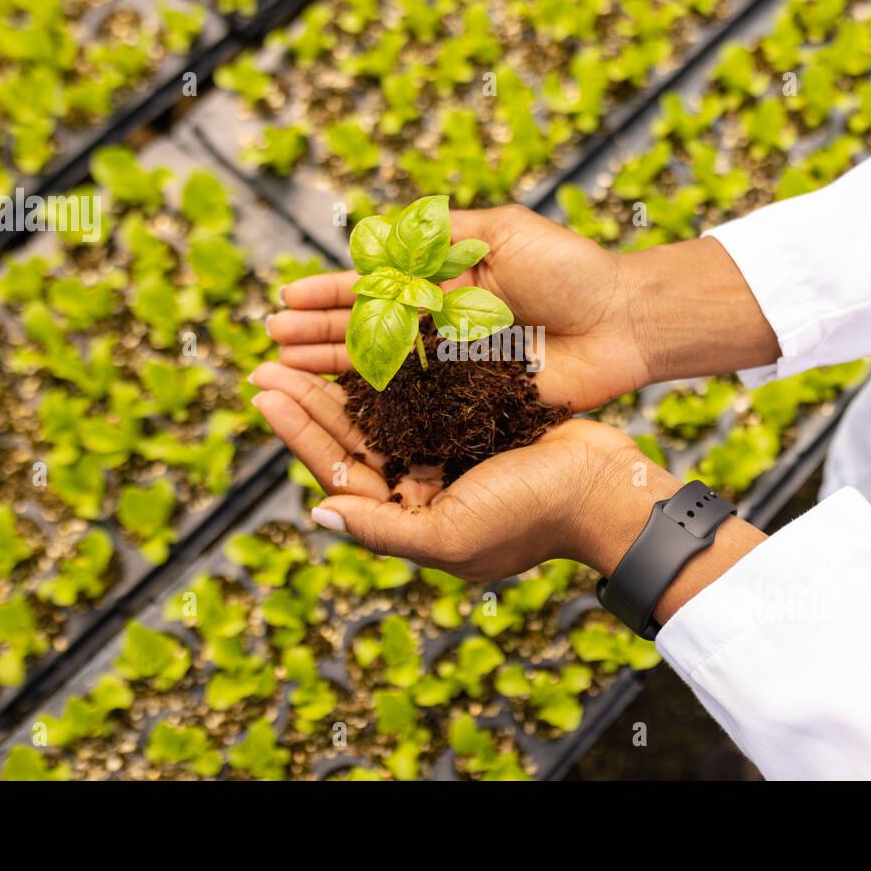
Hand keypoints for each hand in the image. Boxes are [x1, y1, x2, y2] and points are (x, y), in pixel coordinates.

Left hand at [249, 361, 680, 581]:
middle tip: (267, 360)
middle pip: (351, 437)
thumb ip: (382, 528)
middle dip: (308, 399)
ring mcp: (447, 447)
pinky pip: (420, 387)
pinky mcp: (475, 414)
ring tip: (304, 343)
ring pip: (379, 409)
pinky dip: (392, 364)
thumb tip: (317, 514)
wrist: (606, 487)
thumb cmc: (531, 516)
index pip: (337, 471)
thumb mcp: (451, 536)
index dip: (298, 432)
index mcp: (409, 513)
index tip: (264, 393)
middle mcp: (421, 481)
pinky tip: (367, 334)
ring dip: (341, 378)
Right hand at [266, 205, 655, 411]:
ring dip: (332, 373)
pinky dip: (378, 413)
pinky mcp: (471, 406)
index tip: (285, 300)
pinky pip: (417, 411)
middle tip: (269, 343)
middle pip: (366, 333)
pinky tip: (339, 414)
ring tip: (285, 373)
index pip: (373, 287)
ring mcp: (452, 369)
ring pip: (381, 373)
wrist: (622, 320)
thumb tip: (377, 236)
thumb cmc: (568, 269)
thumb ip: (441, 234)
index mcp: (443, 282)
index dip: (329, 294)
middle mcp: (440, 327)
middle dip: (316, 336)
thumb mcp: (501, 232)